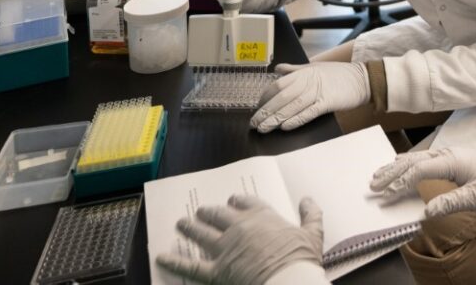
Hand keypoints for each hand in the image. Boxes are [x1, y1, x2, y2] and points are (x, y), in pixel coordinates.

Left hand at [155, 193, 327, 284]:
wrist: (288, 282)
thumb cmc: (301, 260)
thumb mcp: (313, 233)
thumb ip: (311, 214)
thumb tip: (308, 198)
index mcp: (263, 217)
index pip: (246, 203)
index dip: (237, 201)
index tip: (232, 200)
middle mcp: (240, 228)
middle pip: (219, 214)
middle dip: (208, 212)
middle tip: (201, 211)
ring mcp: (225, 249)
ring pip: (201, 233)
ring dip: (189, 227)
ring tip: (181, 223)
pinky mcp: (215, 271)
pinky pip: (190, 266)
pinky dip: (174, 262)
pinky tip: (161, 257)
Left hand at [252, 62, 369, 132]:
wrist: (362, 79)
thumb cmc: (339, 74)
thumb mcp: (315, 67)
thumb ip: (294, 69)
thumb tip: (277, 69)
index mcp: (304, 72)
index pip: (278, 84)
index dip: (265, 97)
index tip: (258, 107)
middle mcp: (308, 81)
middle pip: (281, 96)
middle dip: (265, 110)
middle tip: (254, 122)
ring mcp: (318, 92)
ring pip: (291, 106)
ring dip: (275, 118)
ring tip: (264, 128)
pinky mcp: (327, 103)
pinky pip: (308, 113)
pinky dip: (295, 120)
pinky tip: (285, 127)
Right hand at [370, 147, 475, 218]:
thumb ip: (451, 203)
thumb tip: (427, 212)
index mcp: (451, 162)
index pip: (419, 170)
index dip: (401, 182)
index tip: (388, 195)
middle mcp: (444, 154)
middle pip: (411, 161)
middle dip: (391, 174)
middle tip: (373, 186)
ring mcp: (444, 153)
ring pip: (413, 158)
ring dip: (394, 167)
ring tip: (377, 177)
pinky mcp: (445, 157)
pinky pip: (420, 158)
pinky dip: (404, 163)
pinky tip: (396, 166)